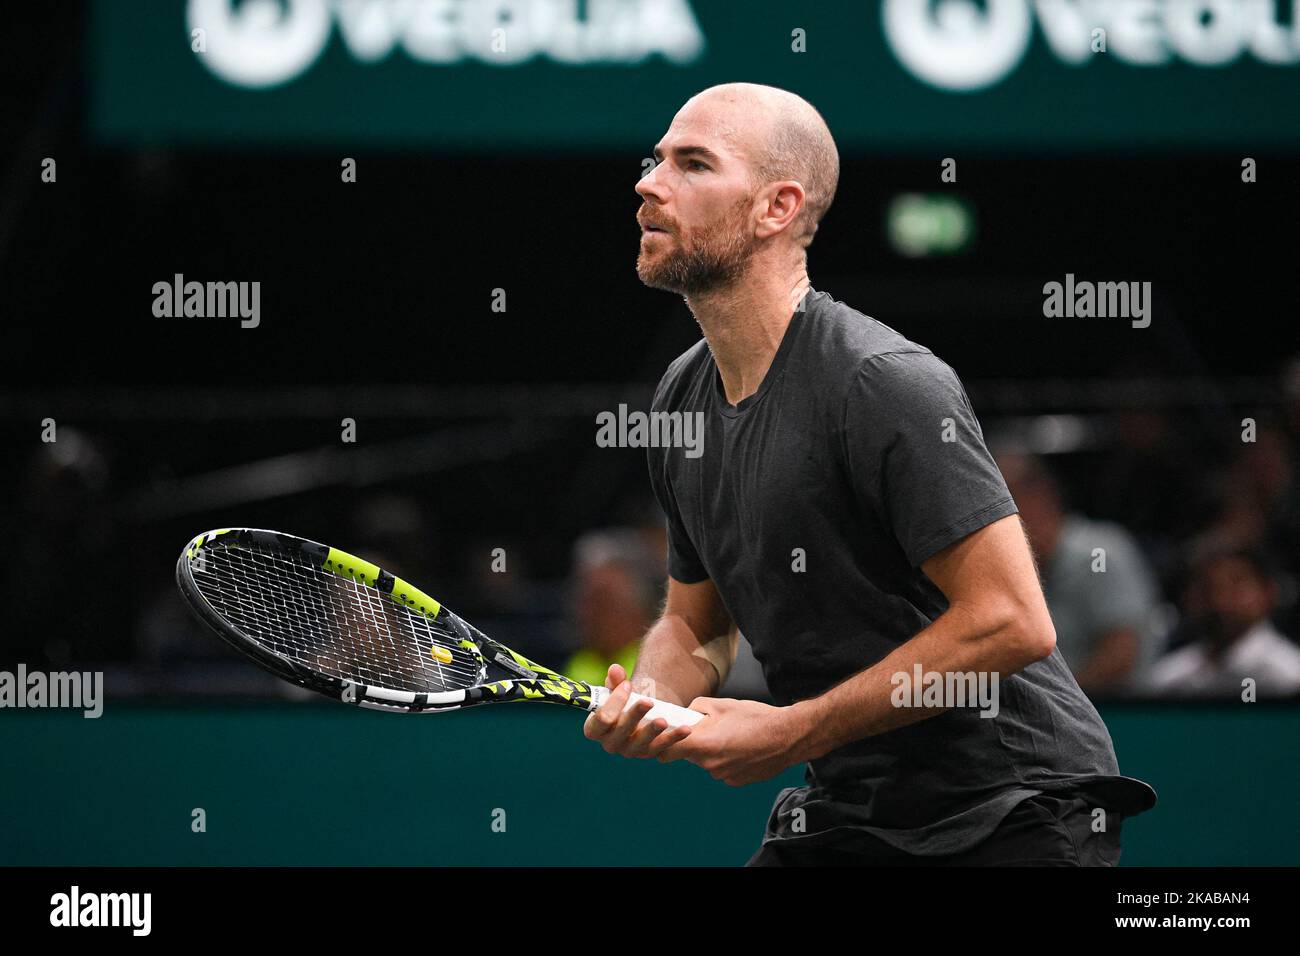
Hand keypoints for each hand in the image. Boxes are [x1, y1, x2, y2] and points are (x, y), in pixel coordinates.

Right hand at [582, 664, 693, 758]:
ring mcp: (629, 751)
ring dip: (652, 732)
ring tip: (663, 720)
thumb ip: (615, 680)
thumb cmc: (622, 700)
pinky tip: (686, 729)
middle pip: (620, 731)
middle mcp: (610, 743)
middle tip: (647, 701)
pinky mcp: (648, 753)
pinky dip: (674, 738)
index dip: (612, 703)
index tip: (628, 685)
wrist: (638, 711)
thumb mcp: (618, 689)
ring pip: (640, 743)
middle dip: (633, 716)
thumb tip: (615, 669)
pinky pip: (661, 748)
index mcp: (595, 728)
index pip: (600, 719)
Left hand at [657, 697, 809, 786]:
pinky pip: (722, 769)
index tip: (664, 736)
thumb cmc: (756, 718)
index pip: (667, 752)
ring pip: (707, 762)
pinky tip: (742, 748)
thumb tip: (687, 714)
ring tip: (732, 736)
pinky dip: (726, 760)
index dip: (663, 744)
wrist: (788, 737)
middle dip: (693, 743)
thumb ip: (698, 708)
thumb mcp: (723, 705)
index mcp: (704, 744)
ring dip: (711, 752)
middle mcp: (710, 765)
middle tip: (709, 729)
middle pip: (689, 755)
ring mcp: (723, 776)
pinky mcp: (735, 782)